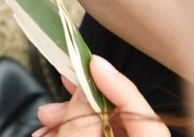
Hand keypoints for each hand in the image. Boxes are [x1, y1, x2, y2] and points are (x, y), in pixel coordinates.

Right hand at [35, 56, 170, 135]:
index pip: (147, 117)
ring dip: (71, 117)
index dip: (120, 87)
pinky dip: (72, 130)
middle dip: (85, 102)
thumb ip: (82, 121)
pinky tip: (50, 131)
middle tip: (59, 89)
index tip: (92, 63)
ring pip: (104, 128)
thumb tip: (84, 92)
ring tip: (45, 120)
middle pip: (122, 118)